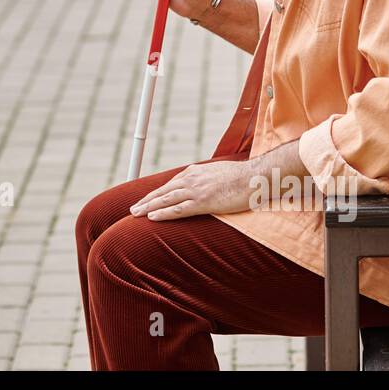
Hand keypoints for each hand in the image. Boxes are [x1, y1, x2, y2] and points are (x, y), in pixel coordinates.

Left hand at [128, 160, 254, 219]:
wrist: (255, 177)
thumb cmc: (243, 178)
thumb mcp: (220, 174)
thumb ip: (209, 180)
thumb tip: (207, 187)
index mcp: (195, 172)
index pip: (170, 184)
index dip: (157, 193)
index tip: (147, 199)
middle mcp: (191, 179)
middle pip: (163, 191)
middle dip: (146, 200)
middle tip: (133, 208)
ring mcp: (196, 190)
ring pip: (165, 200)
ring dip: (148, 207)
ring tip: (135, 214)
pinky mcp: (202, 202)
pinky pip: (177, 209)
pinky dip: (162, 213)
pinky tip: (151, 217)